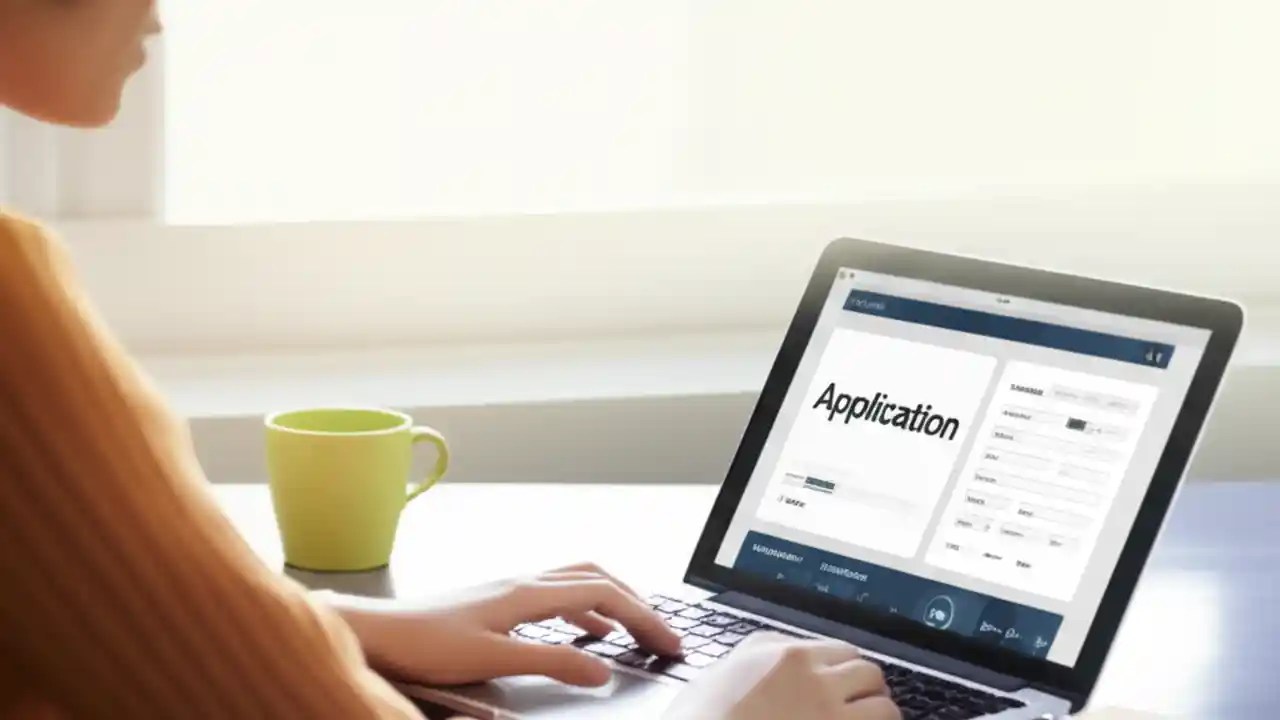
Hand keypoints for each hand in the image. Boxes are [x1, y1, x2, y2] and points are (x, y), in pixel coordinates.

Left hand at [326, 563, 680, 687]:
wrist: (377, 630)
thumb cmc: (425, 643)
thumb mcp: (493, 658)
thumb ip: (550, 662)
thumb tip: (602, 669)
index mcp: (528, 592)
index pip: (605, 594)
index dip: (643, 616)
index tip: (670, 641)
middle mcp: (524, 581)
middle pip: (598, 578)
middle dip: (637, 602)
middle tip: (662, 633)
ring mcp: (511, 588)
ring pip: (578, 580)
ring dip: (612, 600)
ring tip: (634, 627)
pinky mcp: (498, 600)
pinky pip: (557, 593)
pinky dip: (584, 607)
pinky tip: (582, 630)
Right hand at [665, 632, 900, 719]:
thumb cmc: (701, 717)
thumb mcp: (722, 670)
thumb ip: (758, 654)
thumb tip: (778, 648)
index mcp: (789, 656)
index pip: (843, 651)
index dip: (844, 670)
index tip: (842, 684)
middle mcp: (817, 681)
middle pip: (869, 674)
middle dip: (866, 691)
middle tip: (856, 707)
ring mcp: (831, 716)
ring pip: (885, 709)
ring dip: (878, 717)